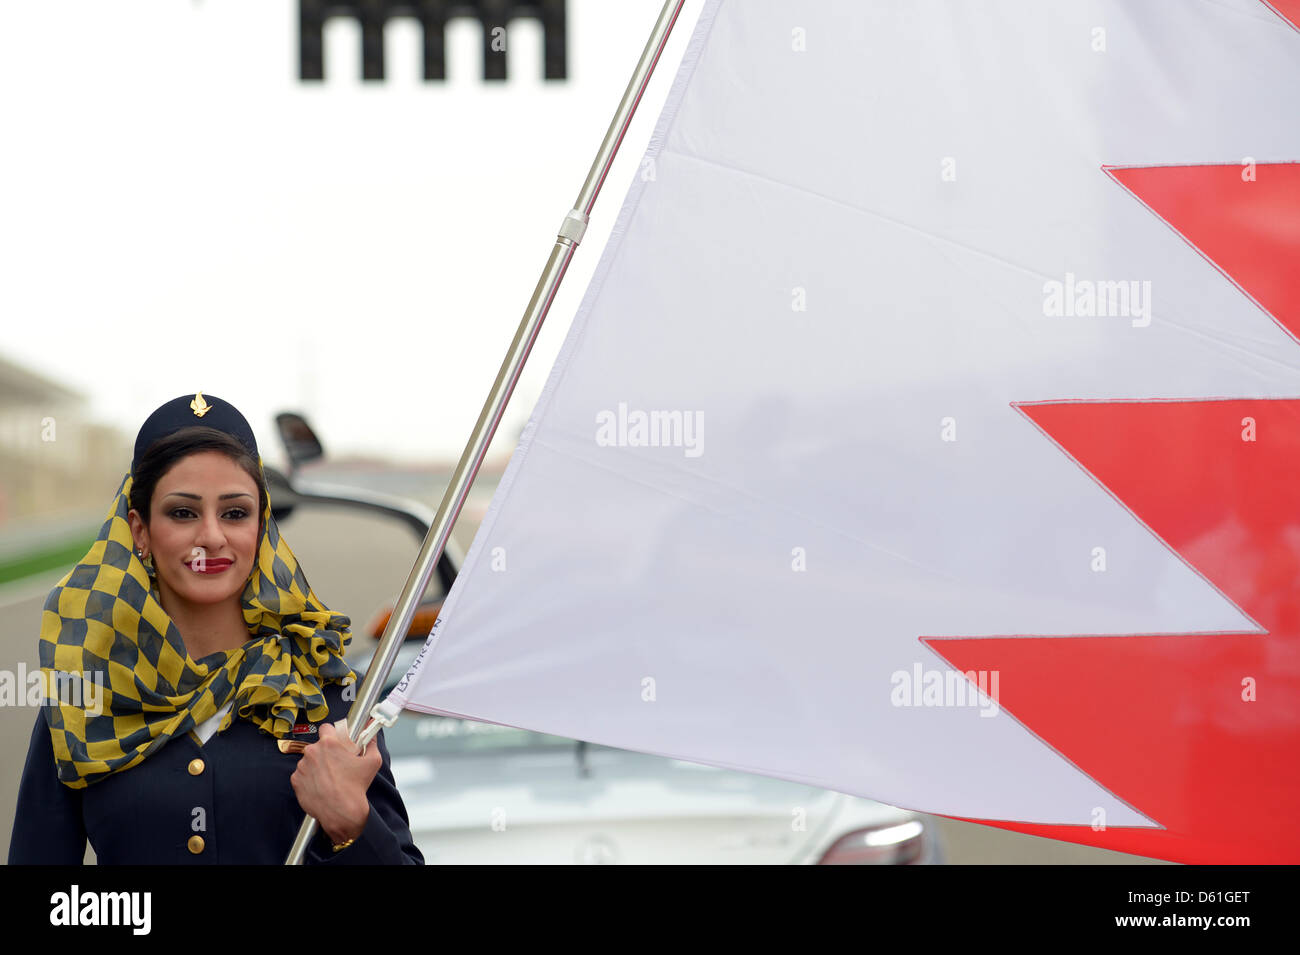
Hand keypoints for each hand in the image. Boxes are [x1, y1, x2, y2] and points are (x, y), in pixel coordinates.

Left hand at [290, 718, 383, 845]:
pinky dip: (310, 778)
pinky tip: (321, 785)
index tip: (337, 740)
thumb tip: (372, 734)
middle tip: (337, 762)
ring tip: (329, 777)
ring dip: (317, 765)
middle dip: (326, 751)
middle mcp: (312, 752)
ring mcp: (302, 767)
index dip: (333, 733)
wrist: (341, 812)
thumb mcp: (372, 761)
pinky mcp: (296, 781)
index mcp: (329, 744)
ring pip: (309, 760)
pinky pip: (302, 774)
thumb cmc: (356, 787)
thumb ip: (371, 743)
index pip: (326, 728)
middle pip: (317, 745)